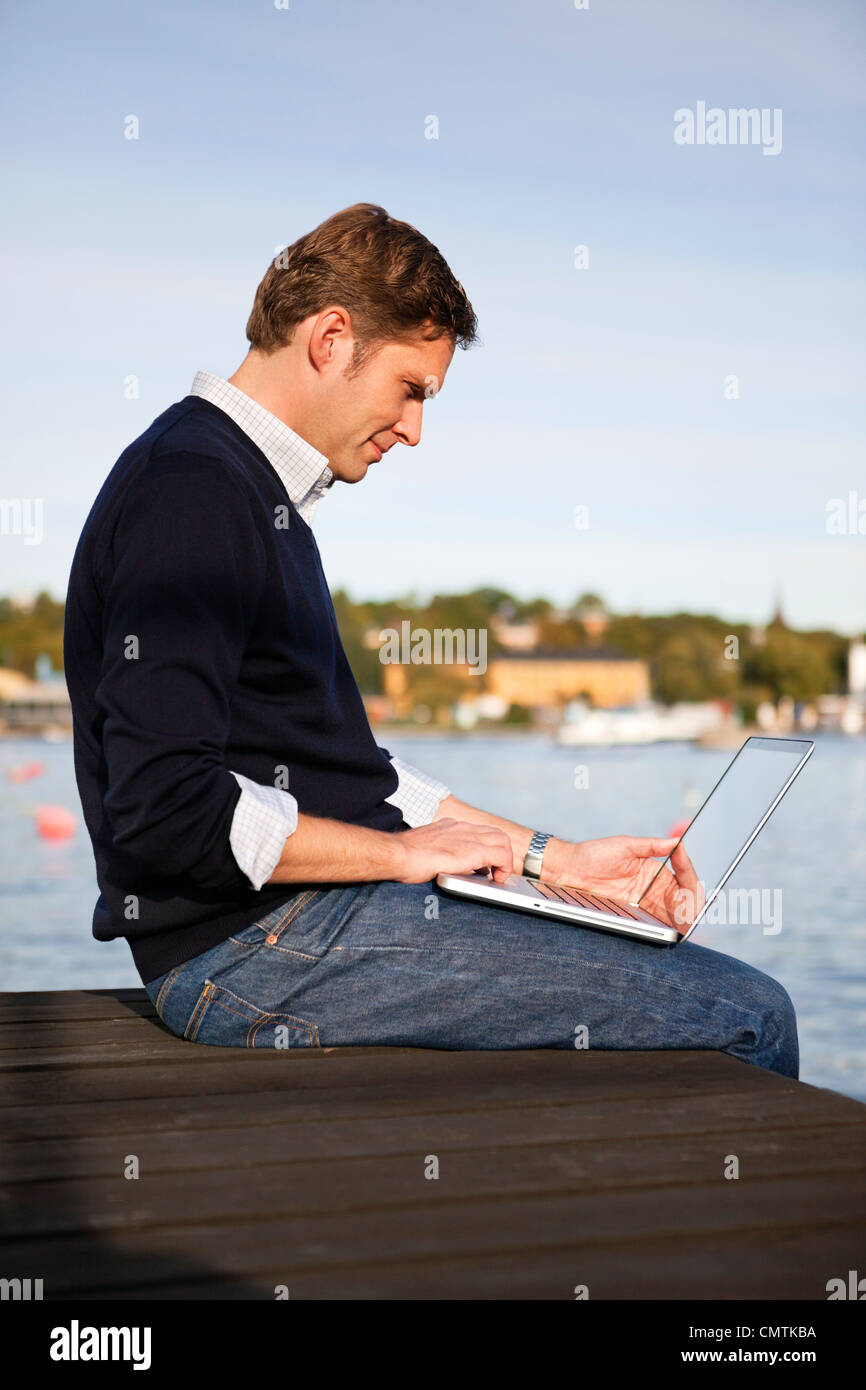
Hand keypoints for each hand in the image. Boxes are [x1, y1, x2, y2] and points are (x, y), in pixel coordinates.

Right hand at [393, 818, 513, 884]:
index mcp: (451, 826)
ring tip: (497, 876)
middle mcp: (463, 827)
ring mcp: (470, 837)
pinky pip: (503, 855)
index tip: (485, 863)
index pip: (479, 830)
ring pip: (503, 841)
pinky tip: (496, 880)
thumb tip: (448, 864)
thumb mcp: (426, 848)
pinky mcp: (474, 851)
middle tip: (494, 870)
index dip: (487, 846)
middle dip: (501, 852)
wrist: (398, 854)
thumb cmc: (404, 856)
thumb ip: (440, 851)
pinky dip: (505, 867)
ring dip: (505, 859)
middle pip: (496, 833)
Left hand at [545, 835, 704, 932]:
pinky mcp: (635, 921)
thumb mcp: (624, 846)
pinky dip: (672, 930)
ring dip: (687, 919)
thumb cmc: (593, 855)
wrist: (568, 871)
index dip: (690, 872)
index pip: (685, 877)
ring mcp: (646, 908)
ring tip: (687, 917)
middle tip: (692, 904)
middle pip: (688, 902)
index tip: (682, 860)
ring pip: (678, 919)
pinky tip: (674, 928)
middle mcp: (656, 892)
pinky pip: (659, 929)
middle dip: (695, 903)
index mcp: (657, 873)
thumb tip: (677, 841)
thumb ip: (652, 845)